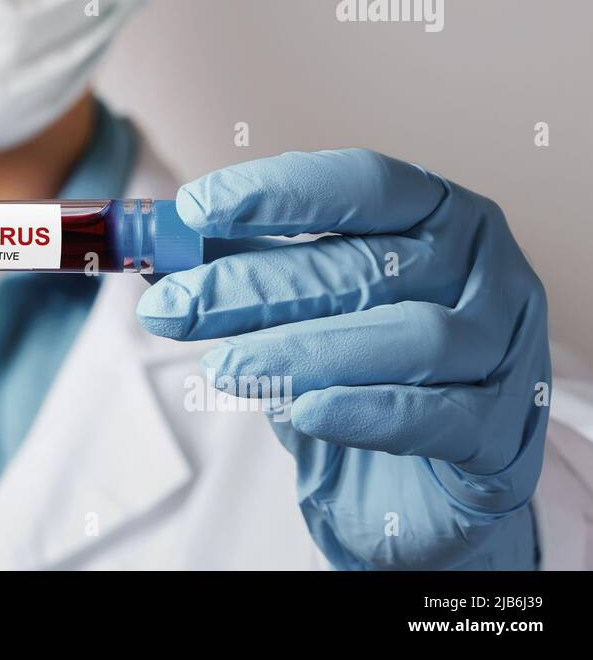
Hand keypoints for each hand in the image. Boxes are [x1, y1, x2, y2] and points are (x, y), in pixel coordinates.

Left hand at [137, 149, 549, 568]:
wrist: (426, 482)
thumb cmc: (363, 370)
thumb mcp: (304, 310)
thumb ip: (248, 272)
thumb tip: (156, 253)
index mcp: (440, 216)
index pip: (363, 184)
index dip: (277, 191)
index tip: (193, 209)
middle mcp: (486, 269)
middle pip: (366, 264)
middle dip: (253, 285)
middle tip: (171, 307)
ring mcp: (506, 348)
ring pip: (410, 336)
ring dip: (302, 349)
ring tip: (222, 367)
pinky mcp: (508, 431)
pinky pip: (443, 416)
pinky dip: (367, 411)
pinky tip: (301, 412)